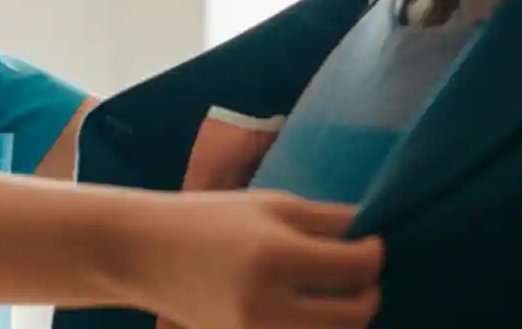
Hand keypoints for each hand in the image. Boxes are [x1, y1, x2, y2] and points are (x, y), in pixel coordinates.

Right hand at [135, 191, 382, 328]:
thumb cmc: (208, 218)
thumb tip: (373, 231)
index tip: (370, 242)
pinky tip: (310, 310)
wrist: (145, 252)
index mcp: (278, 255)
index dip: (375, 251)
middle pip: (357, 313)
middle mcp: (271, 303)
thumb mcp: (267, 205)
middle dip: (368, 291)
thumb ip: (326, 219)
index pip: (358, 266)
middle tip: (358, 272)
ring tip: (336, 293)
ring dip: (348, 317)